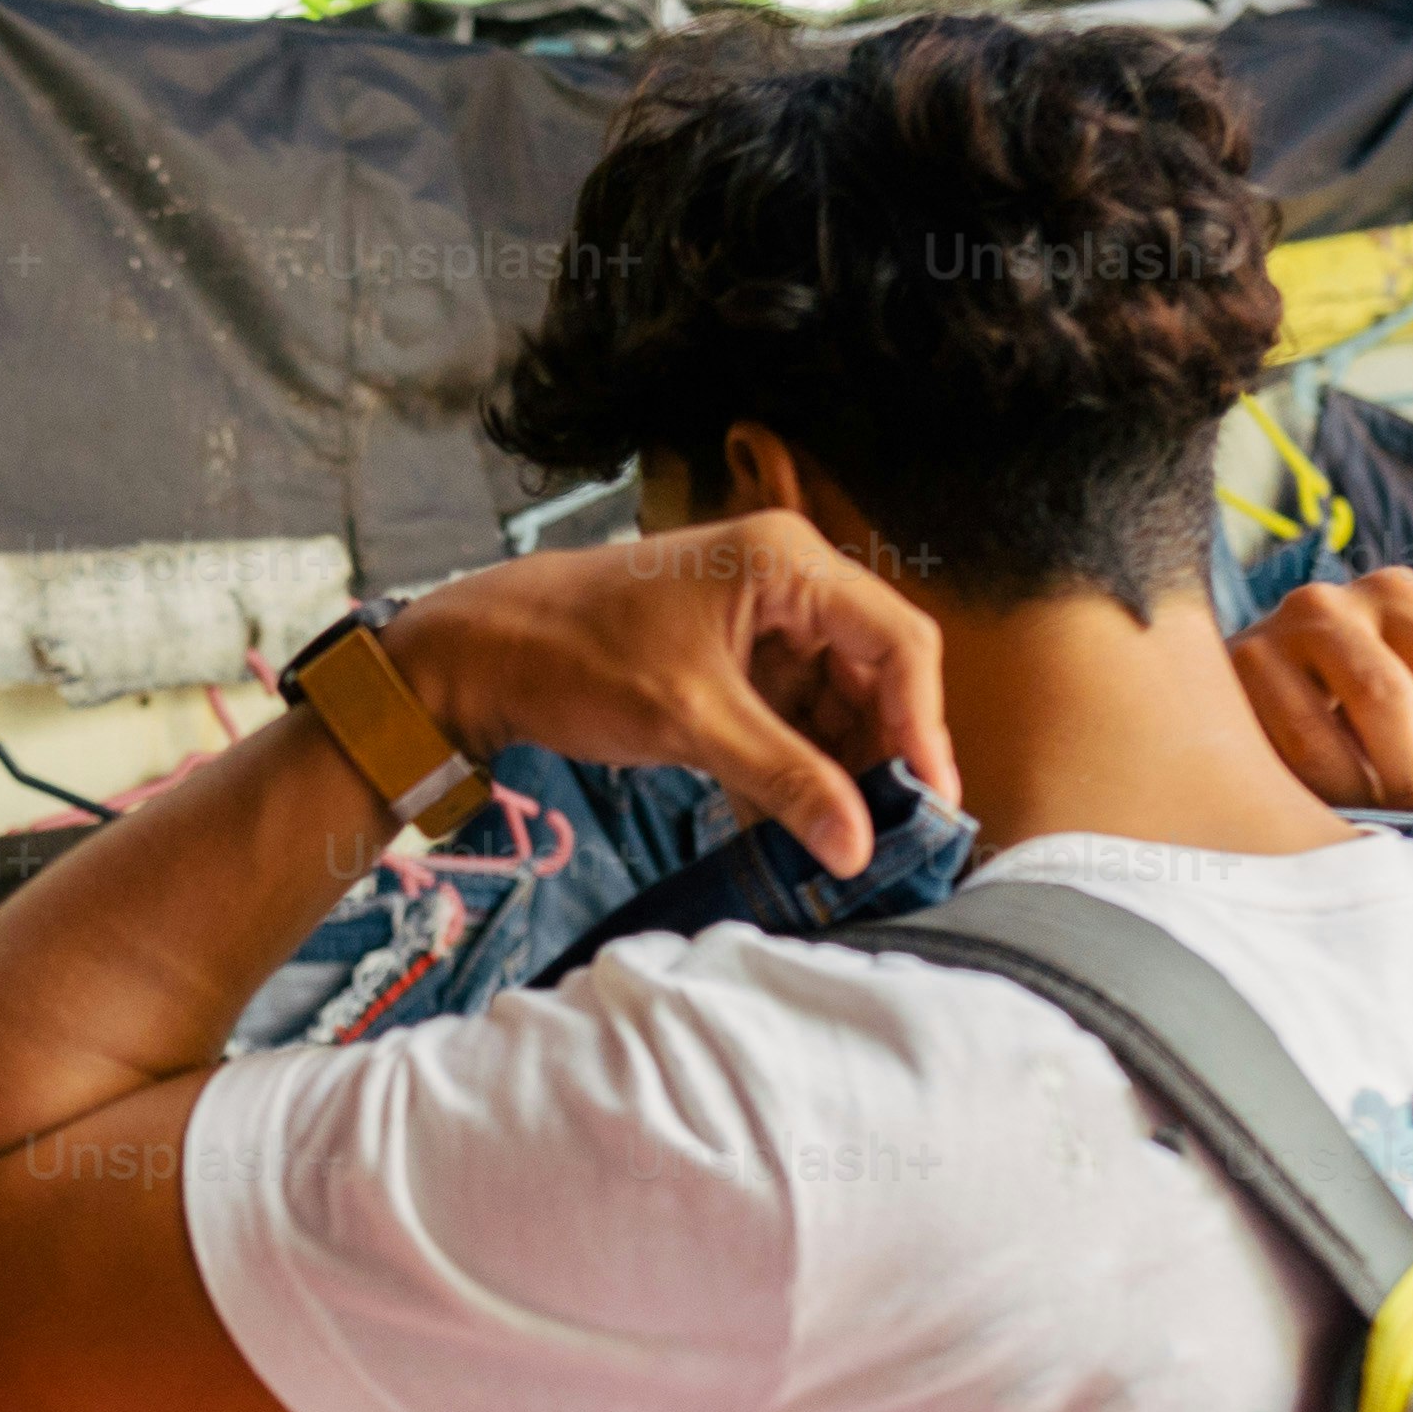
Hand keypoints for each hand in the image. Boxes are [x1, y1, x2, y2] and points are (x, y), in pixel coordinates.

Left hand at [382, 516, 954, 876]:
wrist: (481, 652)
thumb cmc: (577, 657)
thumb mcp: (691, 723)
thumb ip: (783, 779)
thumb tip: (858, 847)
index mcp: (787, 564)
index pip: (897, 640)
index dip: (922, 724)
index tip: (930, 799)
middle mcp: (787, 579)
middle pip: (873, 672)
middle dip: (879, 753)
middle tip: (887, 833)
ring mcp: (759, 617)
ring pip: (832, 700)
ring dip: (834, 769)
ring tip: (836, 839)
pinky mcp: (732, 656)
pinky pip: (787, 714)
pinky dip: (789, 765)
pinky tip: (788, 824)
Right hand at [1229, 564, 1412, 807]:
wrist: (1247, 677)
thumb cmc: (1354, 699)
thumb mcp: (1411, 695)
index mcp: (1397, 597)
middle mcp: (1328, 605)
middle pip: (1385, 697)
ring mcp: (1263, 641)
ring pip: (1315, 738)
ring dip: (1352, 798)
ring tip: (1372, 833)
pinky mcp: (1216, 689)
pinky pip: (1264, 760)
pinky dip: (1298, 801)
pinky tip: (1316, 822)